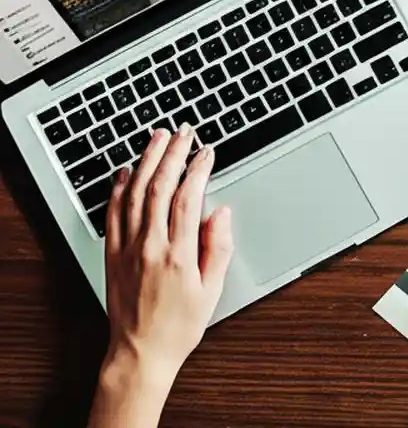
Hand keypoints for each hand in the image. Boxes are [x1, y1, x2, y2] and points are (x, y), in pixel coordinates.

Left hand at [101, 125, 232, 386]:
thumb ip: (218, 248)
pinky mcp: (112, 254)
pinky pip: (113, 212)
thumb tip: (219, 213)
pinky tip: (125, 171)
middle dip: (172, 154)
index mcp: (179, 255)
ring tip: (157, 139)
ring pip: (134, 193)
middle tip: (184, 133)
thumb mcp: (212, 290)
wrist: (140, 351)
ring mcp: (127, 248)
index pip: (187, 198)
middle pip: (158, 187)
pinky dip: (118, 187)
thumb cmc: (179, 325)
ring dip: (145, 161)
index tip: (207, 152)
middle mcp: (149, 246)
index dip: (198, 169)